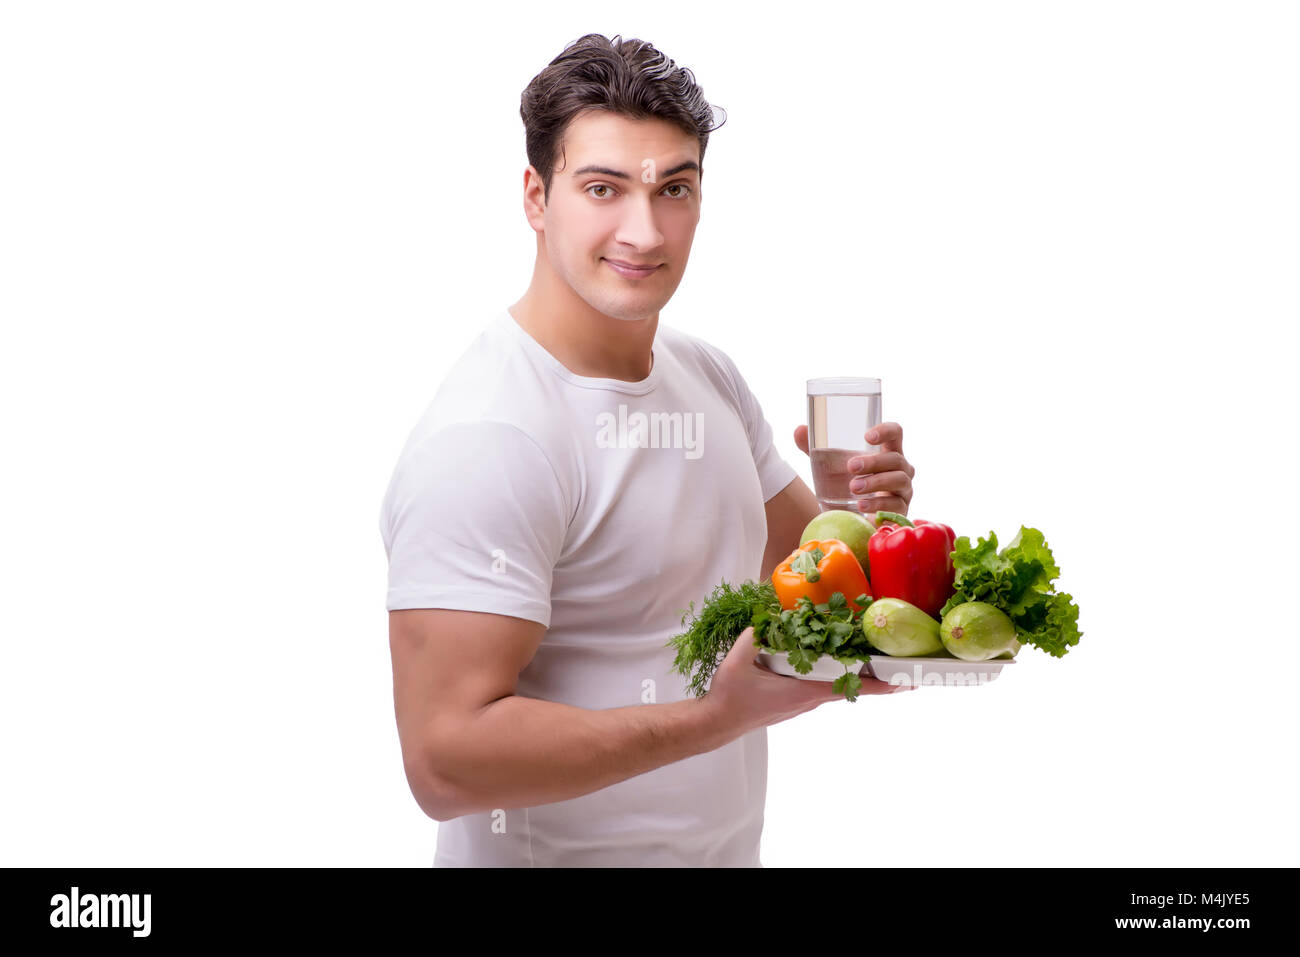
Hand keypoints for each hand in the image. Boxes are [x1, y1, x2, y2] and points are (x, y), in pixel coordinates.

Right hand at [703, 626, 912, 736]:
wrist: (717, 722)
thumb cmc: (730, 696)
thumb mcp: (740, 659)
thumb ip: (756, 633)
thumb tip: (771, 612)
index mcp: (806, 690)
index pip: (854, 687)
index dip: (885, 684)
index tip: (909, 680)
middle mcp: (811, 698)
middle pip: (853, 684)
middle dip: (880, 674)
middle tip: (906, 663)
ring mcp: (804, 701)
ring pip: (838, 684)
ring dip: (858, 672)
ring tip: (877, 654)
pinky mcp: (796, 700)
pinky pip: (823, 684)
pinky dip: (837, 673)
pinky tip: (836, 660)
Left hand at [794, 420, 914, 517]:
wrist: (846, 515)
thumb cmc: (843, 483)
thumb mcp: (828, 465)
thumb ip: (814, 448)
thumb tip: (799, 430)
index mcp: (887, 450)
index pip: (895, 433)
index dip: (885, 430)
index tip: (867, 436)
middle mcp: (900, 468)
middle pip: (895, 459)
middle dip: (873, 462)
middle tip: (850, 466)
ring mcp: (903, 489)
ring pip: (898, 480)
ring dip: (875, 483)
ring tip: (853, 487)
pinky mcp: (901, 509)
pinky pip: (895, 505)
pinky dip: (878, 504)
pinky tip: (861, 505)